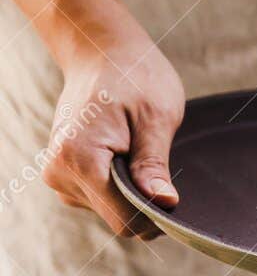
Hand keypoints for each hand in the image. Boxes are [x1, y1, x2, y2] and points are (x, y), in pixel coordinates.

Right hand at [43, 26, 183, 238]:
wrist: (102, 56)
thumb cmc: (135, 77)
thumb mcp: (156, 118)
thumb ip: (154, 164)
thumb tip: (164, 203)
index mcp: (78, 159)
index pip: (124, 219)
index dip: (156, 215)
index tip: (177, 194)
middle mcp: (60, 173)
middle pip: (118, 219)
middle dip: (145, 202)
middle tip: (158, 161)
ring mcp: (59, 177)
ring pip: (112, 212)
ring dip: (133, 193)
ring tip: (138, 151)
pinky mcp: (65, 176)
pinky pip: (103, 200)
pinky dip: (122, 187)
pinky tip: (127, 156)